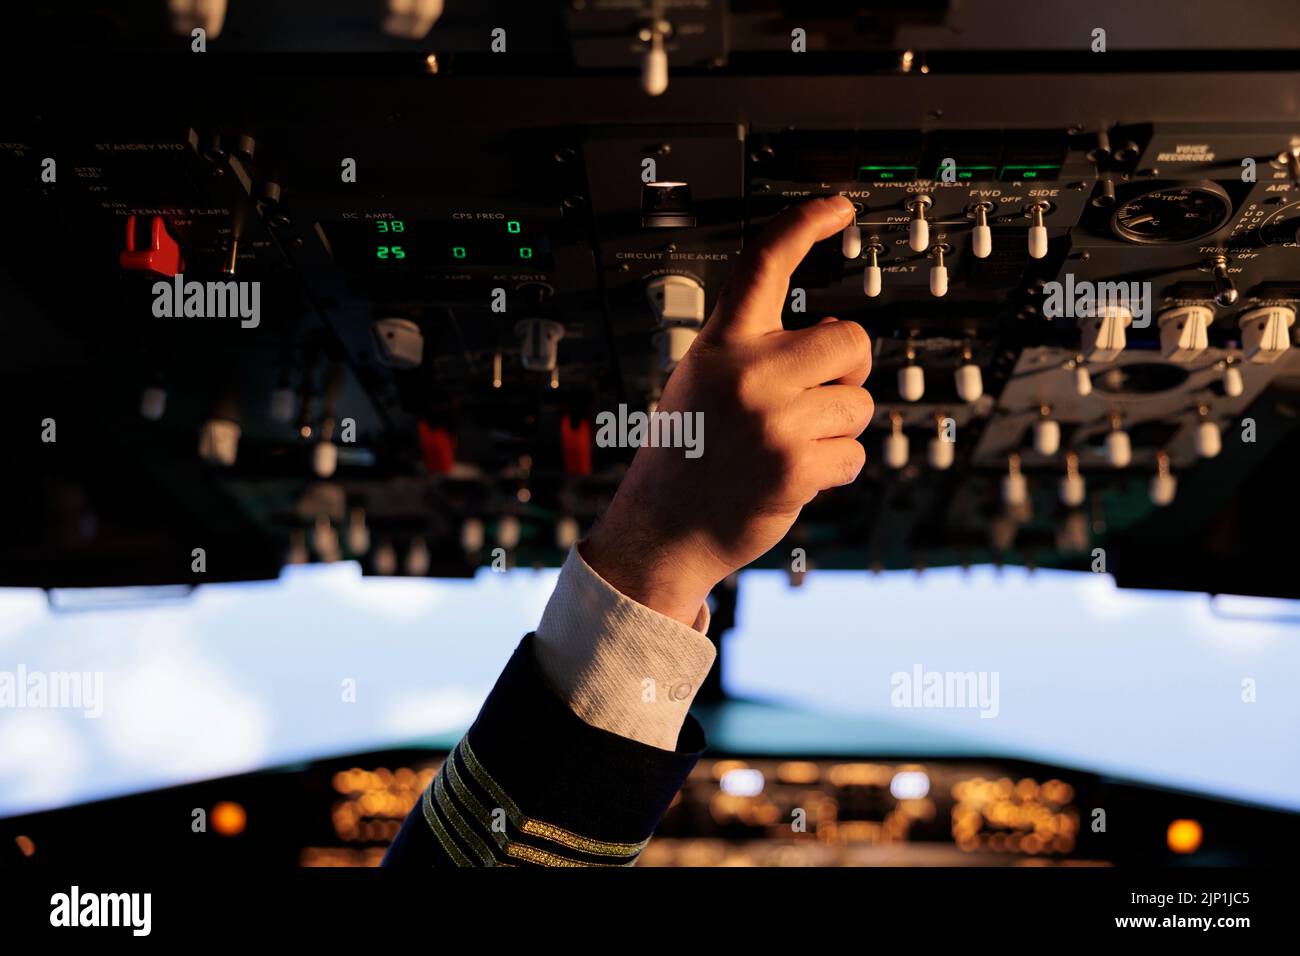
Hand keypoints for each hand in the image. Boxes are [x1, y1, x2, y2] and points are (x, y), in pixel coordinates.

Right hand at [582, 196, 874, 624]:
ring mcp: (774, 421)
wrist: (663, 529)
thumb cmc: (686, 453)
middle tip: (818, 394)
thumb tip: (835, 337)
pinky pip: (854, 453)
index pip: (764, 263)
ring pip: (858, 403)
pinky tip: (795, 475)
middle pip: (851, 340)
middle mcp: (749, 374)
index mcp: (722, 344)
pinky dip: (836, 469)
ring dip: (838, 428)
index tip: (839, 208)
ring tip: (790, 444)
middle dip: (849, 370)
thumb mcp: (700, 379)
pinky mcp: (795, 467)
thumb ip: (754, 350)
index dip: (806, 225)